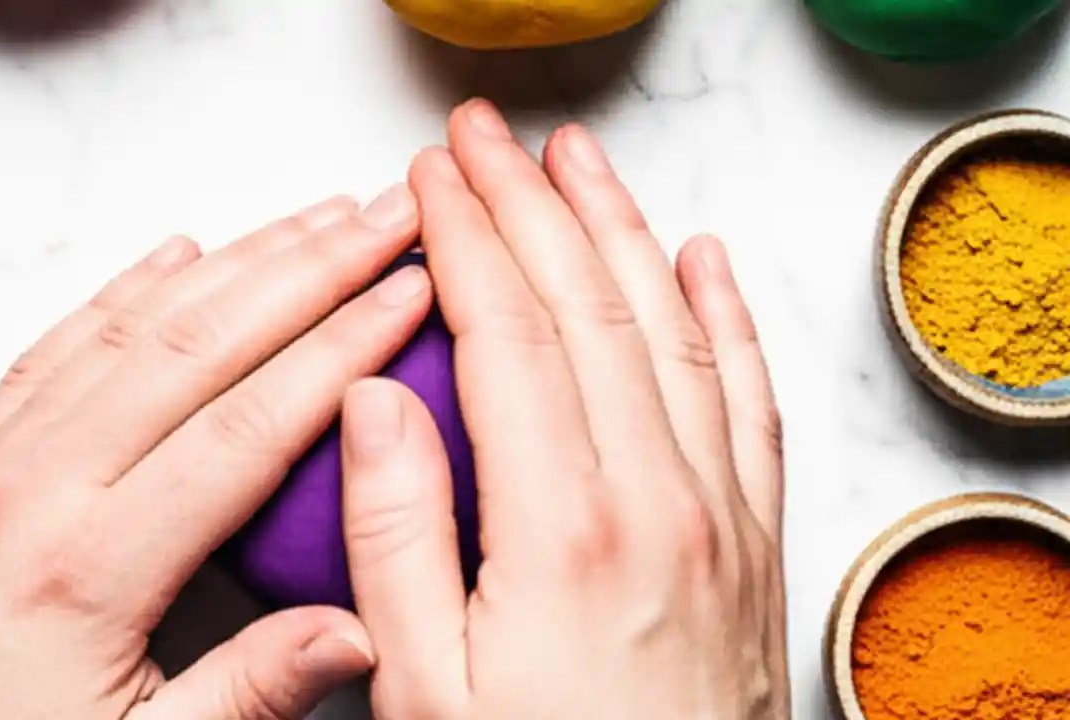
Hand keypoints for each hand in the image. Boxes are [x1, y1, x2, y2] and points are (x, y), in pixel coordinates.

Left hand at [0, 188, 428, 719]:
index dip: (342, 347)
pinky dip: (125, 288)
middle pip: (197, 344)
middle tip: (382, 217)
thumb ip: (248, 692)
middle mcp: (34, 485)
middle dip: (308, 269)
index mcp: (88, 566)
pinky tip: (177, 251)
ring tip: (312, 217)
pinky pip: (54, 343)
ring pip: (130, 325)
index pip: (247, 423)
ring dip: (234, 260)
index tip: (407, 291)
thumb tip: (361, 630)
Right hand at [340, 100, 789, 718]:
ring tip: (578, 160)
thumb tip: (373, 398)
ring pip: (669, 326)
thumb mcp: (425, 687)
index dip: (464, 239)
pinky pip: (749, 394)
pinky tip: (701, 258)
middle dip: (527, 202)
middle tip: (482, 137)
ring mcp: (720, 511)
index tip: (429, 178)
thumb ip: (395, 534)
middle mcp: (659, 497)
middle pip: (587, 304)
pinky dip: (725, 314)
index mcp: (563, 527)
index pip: (506, 332)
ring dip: (619, 228)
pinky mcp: (754, 536)